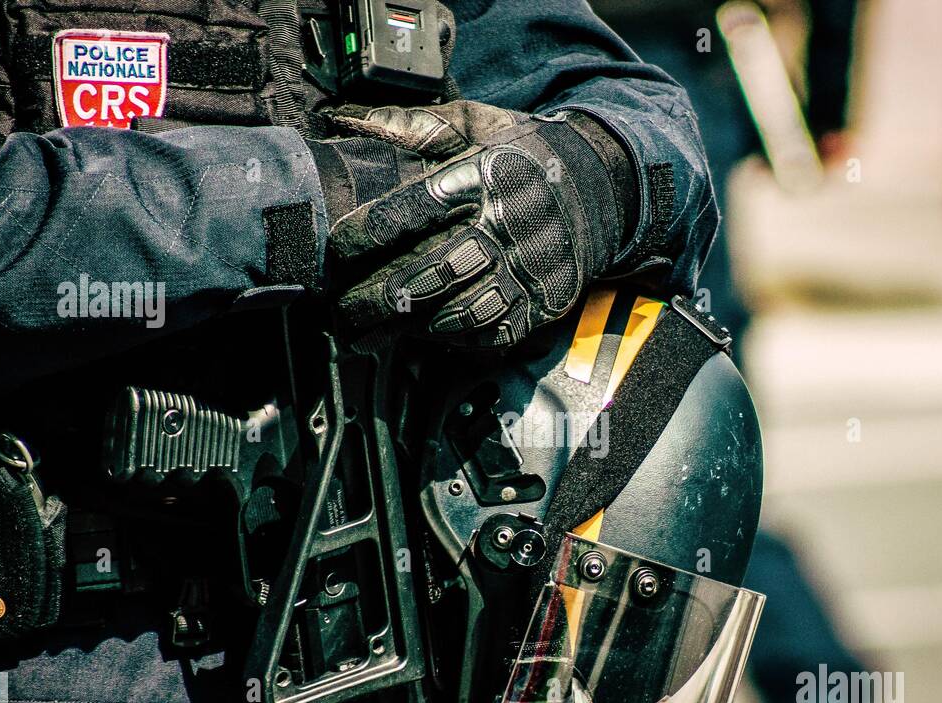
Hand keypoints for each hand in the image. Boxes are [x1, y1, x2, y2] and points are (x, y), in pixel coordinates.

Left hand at [318, 101, 636, 346]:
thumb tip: (346, 121)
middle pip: (433, 272)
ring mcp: (530, 267)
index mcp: (484, 175)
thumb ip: (413, 126)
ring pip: (463, 311)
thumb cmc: (525, 153)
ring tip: (375, 335)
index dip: (368, 234)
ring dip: (413, 329)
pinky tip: (428, 337)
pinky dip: (457, 341)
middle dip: (379, 299)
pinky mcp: (545, 300)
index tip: (338, 250)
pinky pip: (495, 333)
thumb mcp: (476, 123)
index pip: (414, 209)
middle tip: (343, 313)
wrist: (603, 185)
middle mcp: (508, 223)